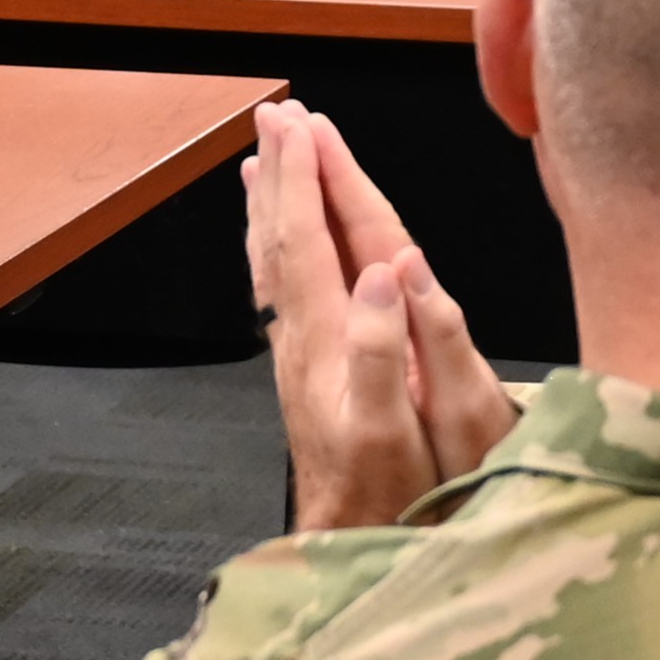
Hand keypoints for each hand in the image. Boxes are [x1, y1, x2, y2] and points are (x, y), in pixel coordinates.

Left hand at [297, 106, 519, 473]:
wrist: (350, 544)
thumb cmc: (389, 492)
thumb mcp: (396, 427)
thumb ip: (389, 346)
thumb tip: (390, 270)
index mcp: (333, 340)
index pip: (316, 240)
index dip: (312, 180)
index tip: (308, 125)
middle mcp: (305, 338)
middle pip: (285, 238)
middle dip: (283, 173)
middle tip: (278, 115)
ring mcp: (299, 353)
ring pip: (275, 260)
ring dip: (271, 203)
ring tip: (263, 157)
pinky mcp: (305, 369)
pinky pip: (280, 286)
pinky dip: (274, 246)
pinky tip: (273, 237)